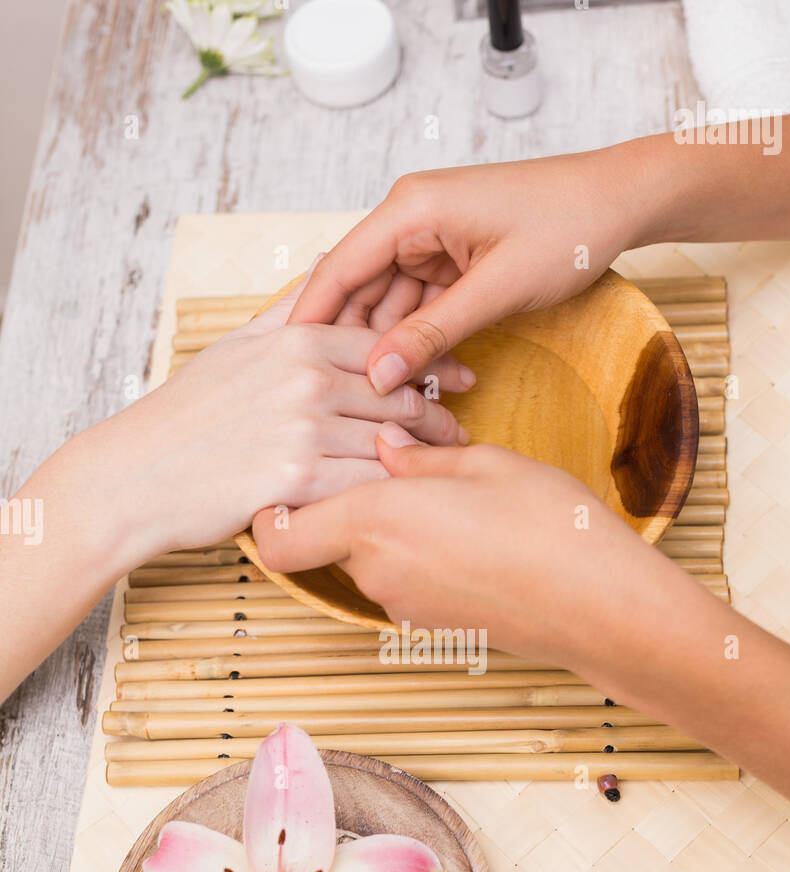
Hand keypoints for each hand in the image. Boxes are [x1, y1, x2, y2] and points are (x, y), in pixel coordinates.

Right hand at [81, 283, 469, 566]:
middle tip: (462, 432)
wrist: (137, 475)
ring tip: (447, 471)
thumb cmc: (187, 415)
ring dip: (427, 460)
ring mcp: (304, 428)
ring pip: (392, 442)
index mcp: (297, 339)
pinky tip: (410, 501)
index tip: (460, 378)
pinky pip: (370, 484)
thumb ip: (290, 309)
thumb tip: (326, 262)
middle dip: (439, 416)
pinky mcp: (299, 478)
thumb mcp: (237, 346)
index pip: (385, 347)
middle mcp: (305, 377)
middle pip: (399, 395)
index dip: (430, 364)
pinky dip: (396, 493)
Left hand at [251, 425, 658, 674]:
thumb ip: (420, 455)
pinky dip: (418, 555)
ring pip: (367, 559)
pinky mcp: (432, 624)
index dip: (270, 514)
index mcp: (376, 521)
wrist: (601, 606)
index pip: (278, 536)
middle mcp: (378, 571)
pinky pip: (402, 580)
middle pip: (325, 541)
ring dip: (389, 529)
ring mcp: (404, 606)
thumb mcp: (484, 463)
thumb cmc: (550, 525)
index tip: (290, 482)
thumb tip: (385, 447)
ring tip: (448, 498)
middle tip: (394, 466)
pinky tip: (467, 534)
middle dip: (347, 504)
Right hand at [289, 150, 647, 393]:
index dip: (308, 321)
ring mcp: (429, 244)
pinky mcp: (450, 264)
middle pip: (357, 293)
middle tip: (342, 404)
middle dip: (352, 347)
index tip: (285, 368)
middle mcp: (410, 222)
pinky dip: (422, 345)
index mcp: (410, 210)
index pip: (338, 269)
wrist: (620, 203)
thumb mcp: (497, 289)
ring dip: (392, 353)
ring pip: (387, 309)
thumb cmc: (567, 226)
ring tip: (392, 403)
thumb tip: (378, 374)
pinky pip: (418, 311)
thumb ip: (433, 333)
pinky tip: (426, 382)